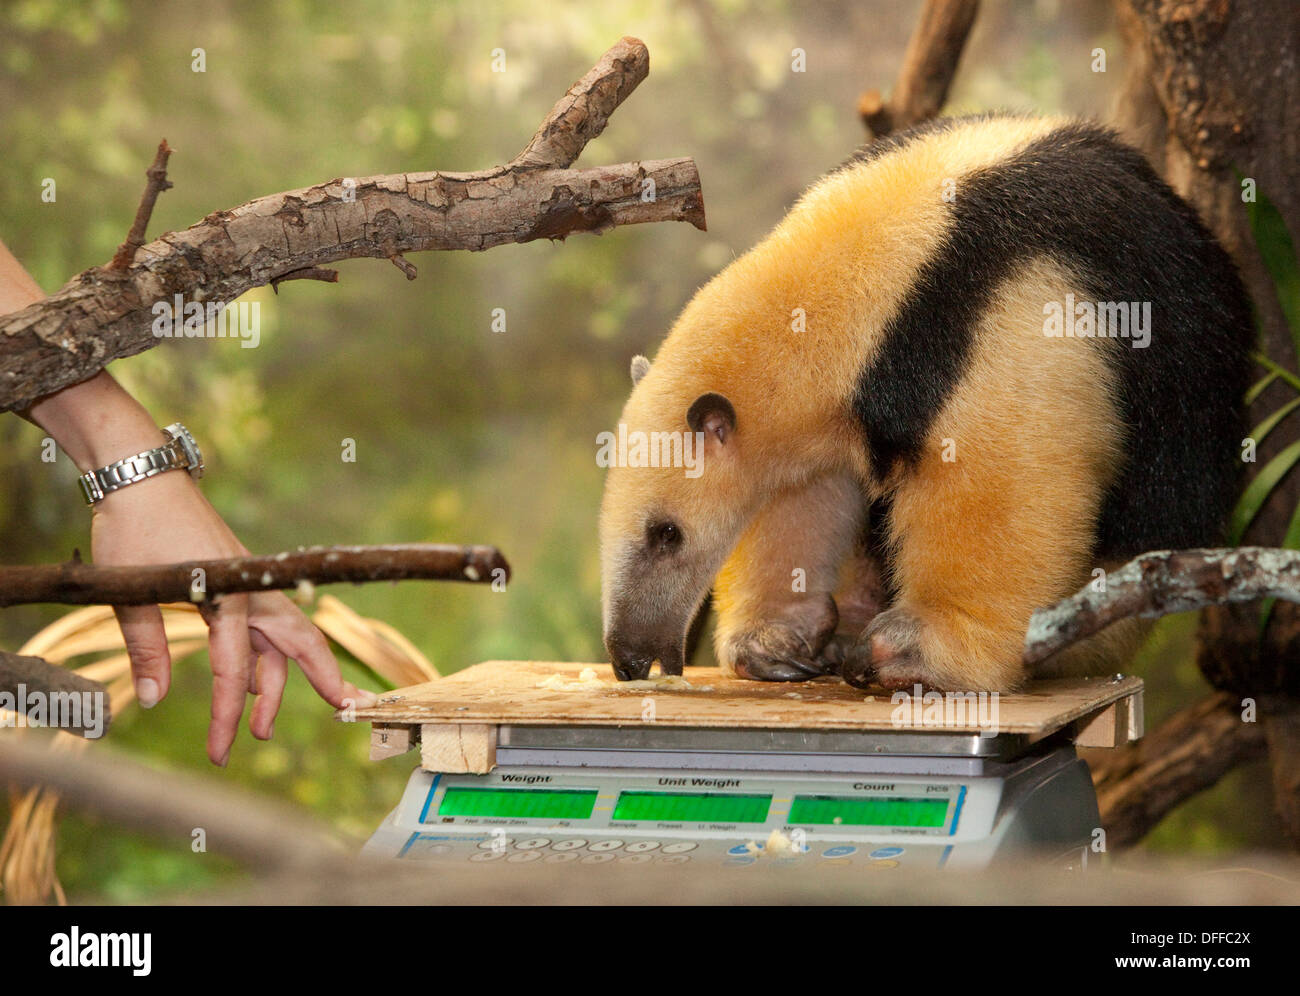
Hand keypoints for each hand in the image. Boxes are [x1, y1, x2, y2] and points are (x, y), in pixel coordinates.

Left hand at [91, 469, 375, 764]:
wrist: (141, 474)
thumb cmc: (133, 526)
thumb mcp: (130, 590)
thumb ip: (145, 645)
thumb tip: (153, 698)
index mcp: (228, 593)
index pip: (235, 668)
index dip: (226, 713)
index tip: (219, 750)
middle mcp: (249, 589)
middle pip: (296, 643)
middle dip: (314, 682)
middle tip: (333, 717)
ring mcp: (247, 582)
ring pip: (279, 638)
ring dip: (276, 680)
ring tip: (261, 726)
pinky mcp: (236, 577)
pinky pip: (261, 625)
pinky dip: (262, 655)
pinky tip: (251, 678)